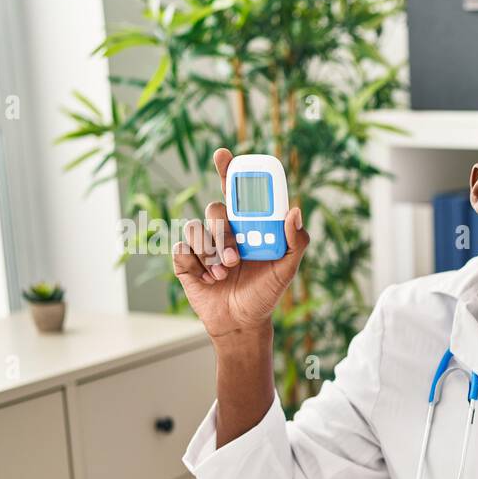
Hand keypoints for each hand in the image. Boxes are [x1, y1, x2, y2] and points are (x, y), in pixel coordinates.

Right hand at [172, 148, 309, 340]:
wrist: (241, 323)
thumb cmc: (265, 293)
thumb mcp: (286, 269)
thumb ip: (296, 242)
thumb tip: (295, 210)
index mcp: (246, 225)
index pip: (236, 192)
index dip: (228, 170)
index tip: (224, 155)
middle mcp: (222, 229)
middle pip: (215, 210)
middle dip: (223, 233)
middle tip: (236, 258)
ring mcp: (201, 243)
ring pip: (195, 229)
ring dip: (210, 253)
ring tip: (224, 274)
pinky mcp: (184, 260)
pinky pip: (182, 249)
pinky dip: (196, 265)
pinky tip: (208, 280)